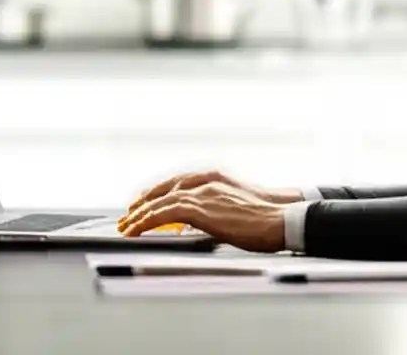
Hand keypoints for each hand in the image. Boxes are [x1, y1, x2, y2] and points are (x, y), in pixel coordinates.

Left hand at [125, 169, 300, 214]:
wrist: (279, 218)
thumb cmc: (267, 217)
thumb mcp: (238, 205)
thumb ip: (216, 207)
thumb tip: (203, 221)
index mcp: (215, 176)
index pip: (178, 181)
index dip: (158, 191)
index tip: (145, 200)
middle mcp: (205, 181)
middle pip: (165, 189)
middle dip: (145, 202)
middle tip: (129, 214)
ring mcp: (201, 193)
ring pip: (160, 201)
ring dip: (140, 214)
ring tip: (127, 225)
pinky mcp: (198, 209)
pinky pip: (163, 214)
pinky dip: (146, 221)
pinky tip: (137, 230)